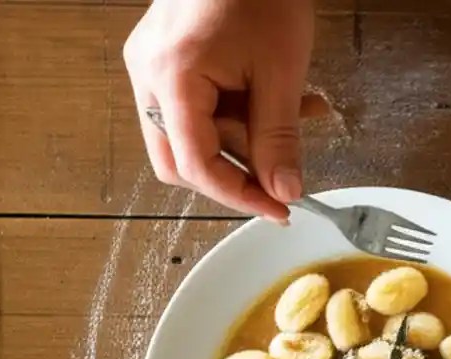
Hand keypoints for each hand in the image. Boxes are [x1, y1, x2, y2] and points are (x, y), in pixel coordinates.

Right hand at [123, 0, 315, 220]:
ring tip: (302, 117)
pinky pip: (198, 106)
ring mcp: (153, 65)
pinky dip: (238, 114)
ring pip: (192, 134)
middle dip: (236, 173)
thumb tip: (284, 190)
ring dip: (247, 139)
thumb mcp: (281, 72)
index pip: (195, 164)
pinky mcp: (167, 58)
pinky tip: (283, 100)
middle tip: (284, 179)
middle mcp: (148, 75)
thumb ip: (280, 138)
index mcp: (172, 78)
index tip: (280, 209)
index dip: (239, 195)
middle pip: (180, 158)